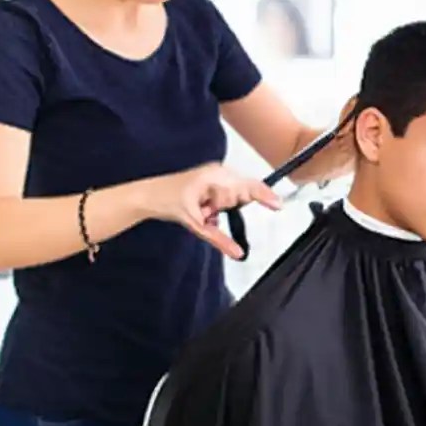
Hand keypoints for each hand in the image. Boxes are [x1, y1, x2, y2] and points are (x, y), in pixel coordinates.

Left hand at [144, 163, 281, 259]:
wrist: (145, 197)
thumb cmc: (166, 202)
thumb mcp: (194, 223)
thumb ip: (219, 238)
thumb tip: (239, 253)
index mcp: (217, 176)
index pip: (249, 186)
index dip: (266, 196)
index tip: (279, 205)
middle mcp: (220, 172)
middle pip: (242, 194)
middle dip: (228, 208)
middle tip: (206, 214)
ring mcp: (217, 176)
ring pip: (233, 199)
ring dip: (220, 210)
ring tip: (200, 213)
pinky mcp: (213, 182)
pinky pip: (226, 199)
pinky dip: (217, 210)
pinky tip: (203, 211)